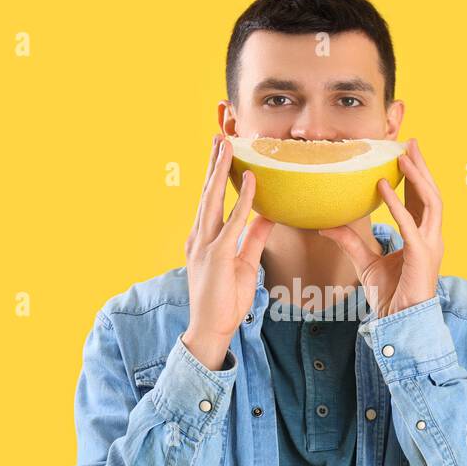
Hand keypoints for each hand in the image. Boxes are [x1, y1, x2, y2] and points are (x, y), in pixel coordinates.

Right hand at [182, 134, 275, 369]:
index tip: (220, 152)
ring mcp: (205, 245)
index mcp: (203, 238)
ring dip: (221, 171)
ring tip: (228, 146)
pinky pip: (233, 222)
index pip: (210, 200)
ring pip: (213, 200)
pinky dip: (242, 199)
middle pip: (207, 193)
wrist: (211, 329)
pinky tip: (250, 181)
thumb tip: (268, 215)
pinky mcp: (217, 256)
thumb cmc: (225, 300)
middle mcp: (199, 237)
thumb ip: (254, 238)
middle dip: (213, 164)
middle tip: (219, 137)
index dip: (215, 175)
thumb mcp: (245, 264)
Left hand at [317, 137, 443, 318]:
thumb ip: (350, 242)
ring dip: (417, 177)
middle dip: (422, 166)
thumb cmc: (389, 295)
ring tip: (403, 157)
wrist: (400, 322)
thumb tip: (326, 226)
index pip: (421, 199)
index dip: (415, 176)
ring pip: (431, 202)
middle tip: (410, 142)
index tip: (405, 153)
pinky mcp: (421, 254)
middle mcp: (431, 237)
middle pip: (431, 193)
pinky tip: (383, 187)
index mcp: (422, 236)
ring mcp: (430, 244)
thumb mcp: (365, 262)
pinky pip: (410, 223)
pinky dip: (397, 204)